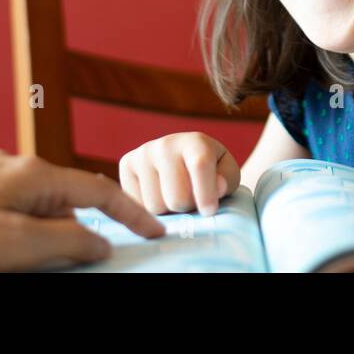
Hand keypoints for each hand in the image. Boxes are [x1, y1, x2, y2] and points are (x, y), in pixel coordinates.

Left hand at [0, 149, 166, 271]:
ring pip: (37, 205)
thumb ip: (65, 241)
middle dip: (88, 225)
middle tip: (102, 255)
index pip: (98, 191)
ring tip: (45, 259)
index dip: (131, 213)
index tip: (155, 232)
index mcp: (32, 175)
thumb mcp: (14, 247)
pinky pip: (11, 209)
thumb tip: (100, 242)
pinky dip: (24, 230)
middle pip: (68, 196)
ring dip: (51, 231)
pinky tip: (8, 249)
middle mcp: (13, 167)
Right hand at [118, 132, 239, 216]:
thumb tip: (217, 187)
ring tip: (174, 197)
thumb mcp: (227, 174)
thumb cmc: (210, 172)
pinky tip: (159, 195)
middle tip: (192, 200)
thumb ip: (227, 180)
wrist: (182, 159)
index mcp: (196, 142)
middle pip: (176, 198)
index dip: (206, 194)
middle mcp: (165, 144)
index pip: (199, 166)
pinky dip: (149, 210)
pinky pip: (136, 206)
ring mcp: (142, 154)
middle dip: (187, 208)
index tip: (209, 212)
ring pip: (155, 207)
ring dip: (168, 211)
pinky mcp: (126, 165)